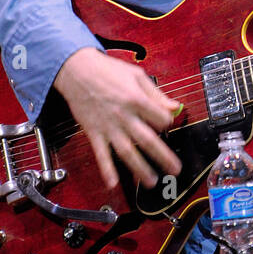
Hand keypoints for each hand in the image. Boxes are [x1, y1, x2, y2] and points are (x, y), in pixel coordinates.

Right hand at [54, 47, 182, 189]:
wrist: (77, 70)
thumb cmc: (108, 70)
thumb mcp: (137, 75)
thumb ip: (156, 94)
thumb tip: (175, 107)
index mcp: (137, 99)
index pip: (161, 119)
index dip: (167, 123)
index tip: (167, 125)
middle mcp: (124, 115)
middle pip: (148, 140)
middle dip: (163, 157)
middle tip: (175, 170)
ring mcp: (108, 126)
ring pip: (127, 152)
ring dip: (140, 169)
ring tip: (152, 182)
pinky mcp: (94, 132)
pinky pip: (101, 154)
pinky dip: (106, 169)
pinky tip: (113, 183)